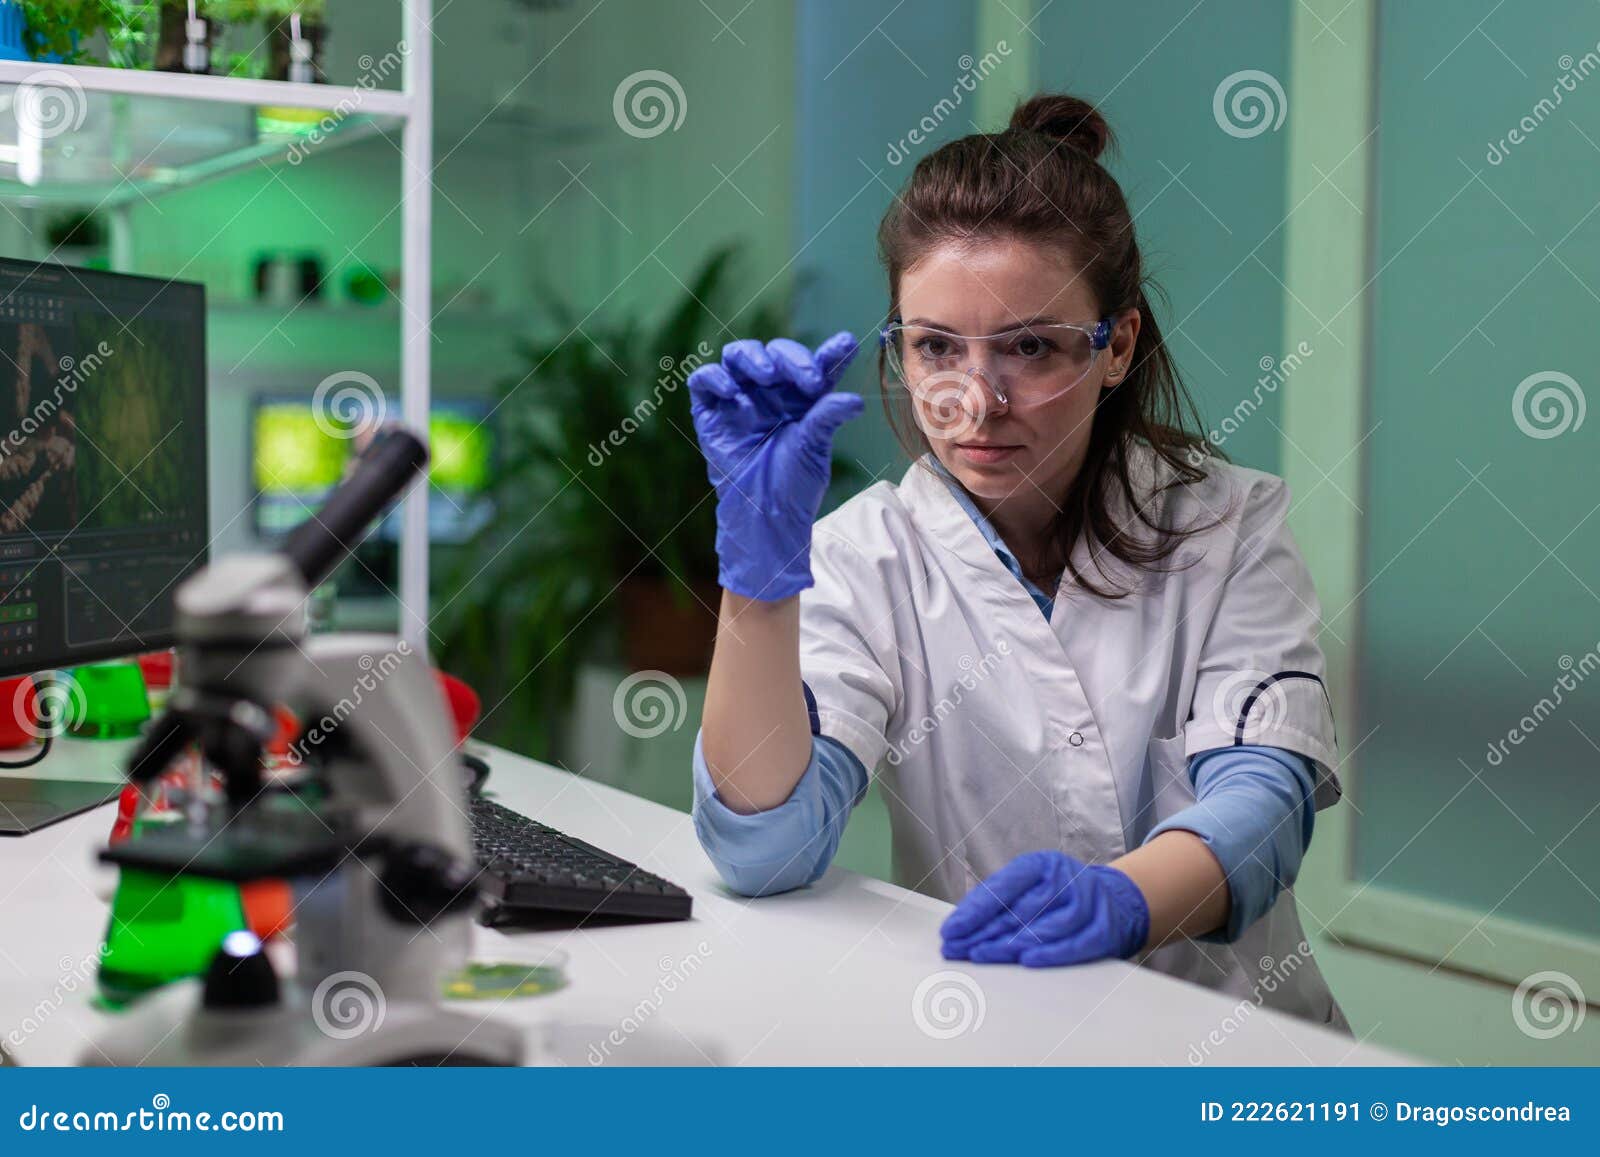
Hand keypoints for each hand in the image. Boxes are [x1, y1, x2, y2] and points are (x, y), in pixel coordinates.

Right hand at [688, 333, 862, 600]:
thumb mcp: (814, 447)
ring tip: (768, 376)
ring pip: (738, 355)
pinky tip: (733, 392)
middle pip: (776, 352)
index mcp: (801, 397)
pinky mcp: (710, 411)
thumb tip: (856, 400)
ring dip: (753, 358)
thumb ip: (828, 416)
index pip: (816, 364)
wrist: (764, 513)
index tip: (846, 345)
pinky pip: (704, 380)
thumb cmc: (793, 483)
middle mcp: (770, 392)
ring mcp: (738, 398)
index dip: (831, 352)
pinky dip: (715, 378)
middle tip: (808, 379)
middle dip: (792, 358)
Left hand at [940, 850, 1149, 966]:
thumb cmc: (1062, 894)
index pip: (1002, 887)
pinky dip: (1049, 953)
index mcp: (1041, 865)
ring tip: (979, 954)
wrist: (1118, 900)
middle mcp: (1064, 880)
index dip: (974, 910)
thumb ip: (1002, 900)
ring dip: (1008, 944)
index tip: (950, 929)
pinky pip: (1074, 944)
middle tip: (955, 948)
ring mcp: (1087, 904)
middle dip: (981, 931)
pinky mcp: (1104, 929)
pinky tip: (1025, 960)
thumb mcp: (1033, 884)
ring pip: (1044, 926)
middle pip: (1017, 910)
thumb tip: (962, 923)